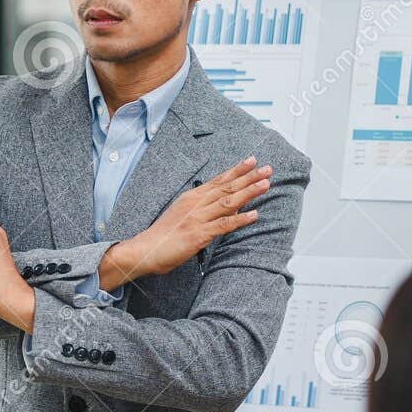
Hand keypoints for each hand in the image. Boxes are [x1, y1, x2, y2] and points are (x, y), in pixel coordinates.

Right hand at [103, 157, 270, 285]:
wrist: (144, 250)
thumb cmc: (163, 235)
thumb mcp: (183, 215)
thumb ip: (204, 209)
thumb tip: (226, 207)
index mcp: (191, 198)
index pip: (218, 180)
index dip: (236, 170)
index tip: (252, 161)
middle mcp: (195, 204)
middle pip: (226, 187)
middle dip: (248, 177)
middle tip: (267, 169)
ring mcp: (197, 218)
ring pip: (228, 202)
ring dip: (248, 192)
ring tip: (265, 184)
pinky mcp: (198, 234)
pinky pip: (223, 225)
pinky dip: (240, 219)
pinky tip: (254, 214)